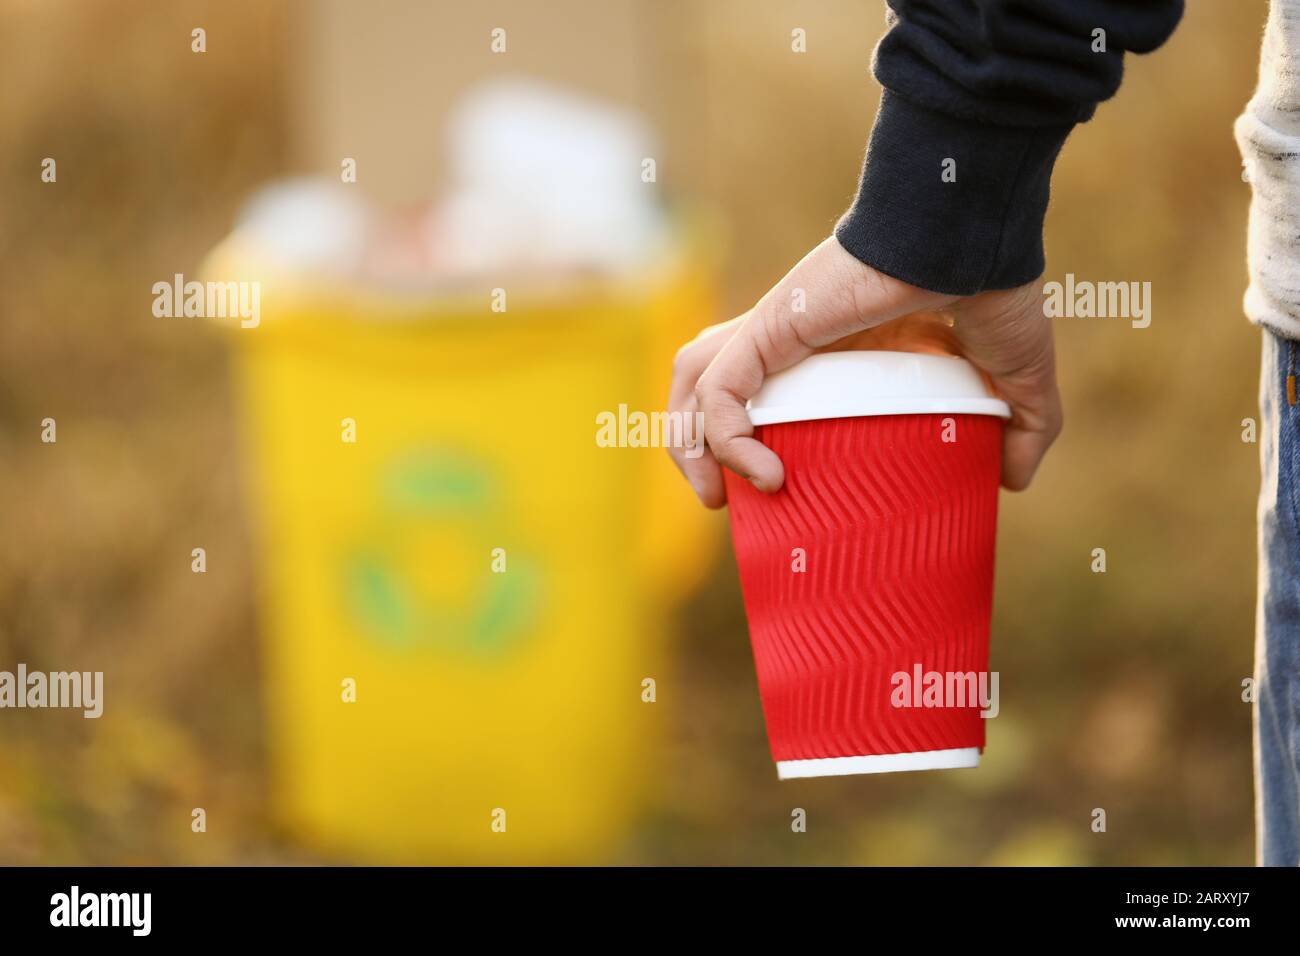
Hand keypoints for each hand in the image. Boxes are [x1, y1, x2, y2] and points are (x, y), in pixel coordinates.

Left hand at [666, 237, 1060, 507]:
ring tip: (717, 497)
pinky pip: (719, 389)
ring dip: (688, 443)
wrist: (981, 239)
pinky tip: (765, 477)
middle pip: (703, 382)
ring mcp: (775, 327)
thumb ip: (1020, 429)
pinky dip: (725, 438)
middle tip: (723, 503)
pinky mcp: (771, 326)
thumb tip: (1013, 483)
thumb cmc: (997, 289)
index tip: (770, 491)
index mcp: (828, 346)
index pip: (759, 386)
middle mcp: (790, 335)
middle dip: (694, 447)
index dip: (744, 438)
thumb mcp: (1018, 378)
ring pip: (694, 379)